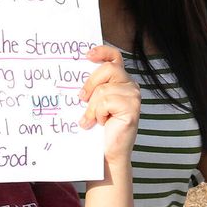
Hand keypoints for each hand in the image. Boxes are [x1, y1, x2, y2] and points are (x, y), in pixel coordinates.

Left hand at [79, 45, 140, 165]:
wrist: (105, 155)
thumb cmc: (97, 130)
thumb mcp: (92, 103)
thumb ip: (92, 88)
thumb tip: (73, 74)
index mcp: (120, 81)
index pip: (115, 57)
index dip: (103, 51)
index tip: (87, 55)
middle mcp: (130, 86)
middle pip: (109, 69)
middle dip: (91, 83)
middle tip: (81, 98)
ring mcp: (133, 96)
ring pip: (104, 89)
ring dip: (92, 107)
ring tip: (92, 120)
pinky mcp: (132, 108)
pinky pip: (106, 101)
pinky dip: (98, 114)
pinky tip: (102, 123)